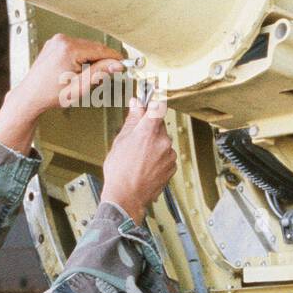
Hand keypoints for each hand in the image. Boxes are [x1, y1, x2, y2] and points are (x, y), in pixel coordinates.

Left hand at [0, 35, 123, 152]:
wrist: (30, 96)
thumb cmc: (50, 94)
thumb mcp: (80, 86)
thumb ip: (100, 72)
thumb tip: (116, 64)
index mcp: (69, 49)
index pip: (100, 50)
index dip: (114, 58)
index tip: (124, 64)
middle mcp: (62, 40)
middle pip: (94, 47)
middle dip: (101, 60)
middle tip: (105, 76)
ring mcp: (57, 41)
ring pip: (86, 47)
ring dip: (91, 59)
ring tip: (85, 77)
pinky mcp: (54, 44)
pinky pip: (76, 47)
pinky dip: (81, 57)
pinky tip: (77, 71)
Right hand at [100, 96, 176, 223]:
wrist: (126, 197)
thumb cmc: (119, 172)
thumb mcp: (120, 141)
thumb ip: (131, 120)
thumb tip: (136, 104)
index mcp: (148, 130)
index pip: (158, 105)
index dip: (155, 100)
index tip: (154, 95)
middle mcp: (162, 140)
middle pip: (158, 125)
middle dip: (148, 128)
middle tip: (135, 140)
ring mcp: (169, 154)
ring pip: (162, 141)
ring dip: (153, 144)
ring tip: (138, 157)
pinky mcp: (172, 166)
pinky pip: (166, 154)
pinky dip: (158, 157)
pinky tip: (145, 165)